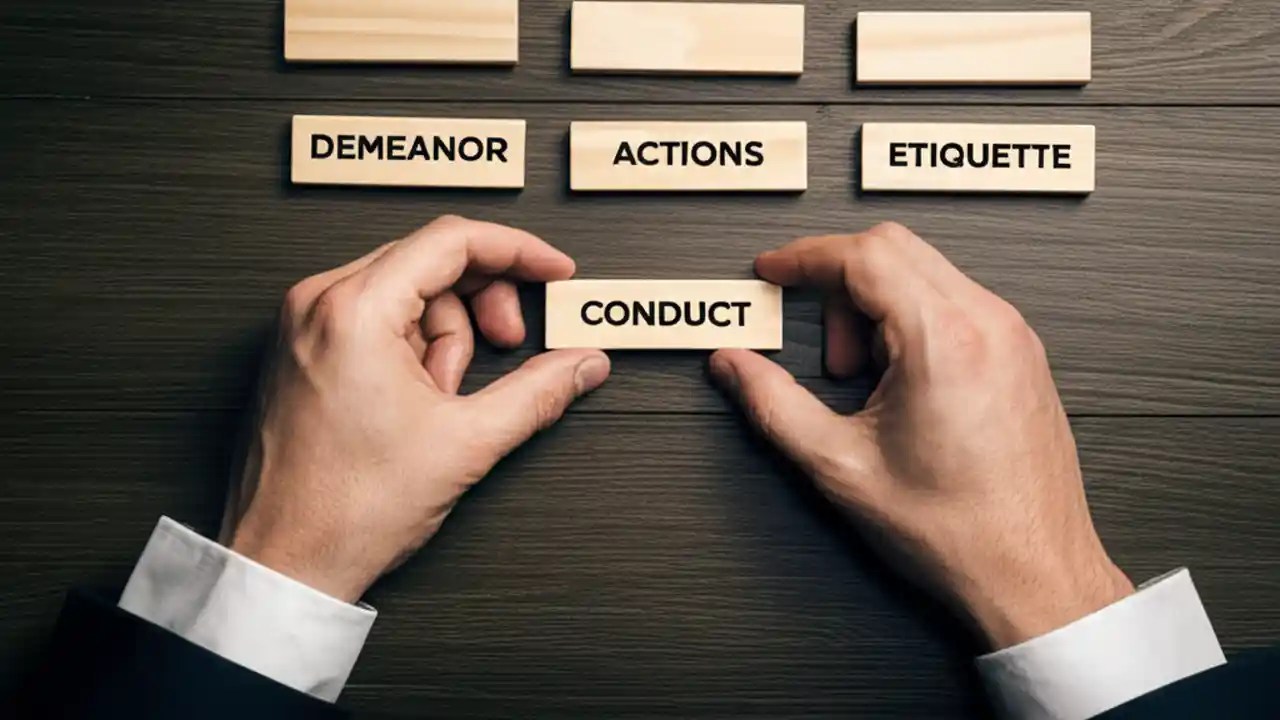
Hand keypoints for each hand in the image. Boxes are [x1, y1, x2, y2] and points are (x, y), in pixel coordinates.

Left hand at [222, 216, 610, 602]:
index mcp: (354, 310)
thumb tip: (581, 364)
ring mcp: (303, 325)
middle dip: (482, 306)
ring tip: (443, 401)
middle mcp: (318, 303)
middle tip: (512, 345)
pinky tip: (418, 401)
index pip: (453, 241)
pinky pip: (376, 321)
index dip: (517, 252)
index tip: (551, 271)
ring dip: (443, 339)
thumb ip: (538, 392)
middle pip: (430, 263)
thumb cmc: (346, 510)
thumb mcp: (465, 443)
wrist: (283, 563)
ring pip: (406, 295)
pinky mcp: (300, 350)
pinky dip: (411, 349)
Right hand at [710, 223, 1133, 649]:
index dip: (803, 258)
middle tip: (821, 348)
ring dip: (876, 306)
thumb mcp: (841, 466)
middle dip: (838, 283)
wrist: (1033, 574)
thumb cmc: (959, 531)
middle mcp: (988, 324)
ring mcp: (1013, 337)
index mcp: (944, 340)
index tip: (774, 271)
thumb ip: (773, 405)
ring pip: (924, 273)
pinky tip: (898, 383)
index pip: (862, 256)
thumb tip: (736, 367)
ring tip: (862, 380)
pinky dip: (911, 321)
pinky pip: (954, 302)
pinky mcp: (1022, 354)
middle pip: (893, 249)